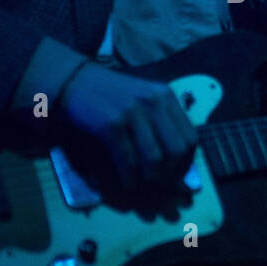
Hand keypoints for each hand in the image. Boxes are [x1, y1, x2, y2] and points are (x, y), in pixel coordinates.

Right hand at [54, 63, 197, 196]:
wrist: (75, 82)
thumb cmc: (110, 95)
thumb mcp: (143, 99)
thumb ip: (161, 122)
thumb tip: (178, 162)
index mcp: (165, 96)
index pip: (191, 138)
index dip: (187, 163)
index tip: (176, 175)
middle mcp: (153, 102)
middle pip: (177, 151)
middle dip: (171, 174)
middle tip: (160, 184)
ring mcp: (132, 112)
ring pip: (155, 159)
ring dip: (150, 179)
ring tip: (142, 183)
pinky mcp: (111, 124)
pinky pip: (128, 160)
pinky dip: (130, 178)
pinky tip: (127, 183)